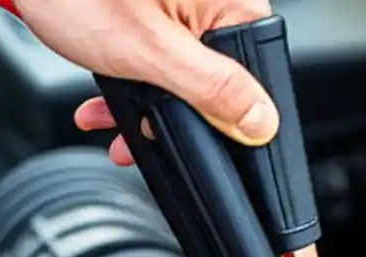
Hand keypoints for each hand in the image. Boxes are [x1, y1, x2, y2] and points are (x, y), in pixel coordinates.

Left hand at [14, 0, 277, 164]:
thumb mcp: (149, 51)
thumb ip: (212, 88)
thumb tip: (262, 122)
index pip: (257, 71)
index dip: (233, 113)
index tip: (203, 134)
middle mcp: (211, 0)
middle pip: (218, 79)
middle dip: (175, 116)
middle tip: (141, 132)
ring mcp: (182, 7)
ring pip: (182, 76)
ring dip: (145, 109)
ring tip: (109, 121)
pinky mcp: (152, 14)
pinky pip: (157, 60)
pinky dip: (130, 86)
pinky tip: (103, 103)